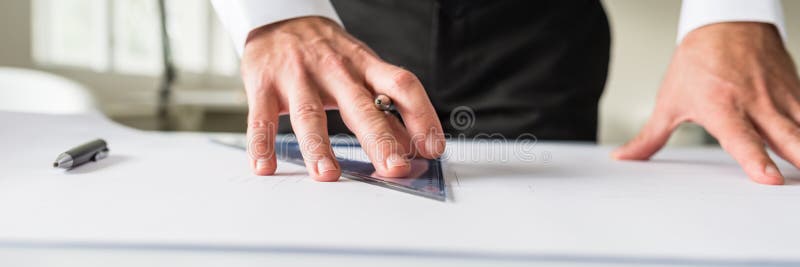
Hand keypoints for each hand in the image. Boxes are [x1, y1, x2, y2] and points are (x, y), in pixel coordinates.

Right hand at [241, 17, 444, 180]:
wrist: (279, 18)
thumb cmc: (325, 53)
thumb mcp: (361, 71)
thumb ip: (384, 107)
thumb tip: (410, 145)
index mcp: (364, 66)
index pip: (402, 86)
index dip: (421, 115)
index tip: (433, 146)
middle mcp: (335, 70)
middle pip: (361, 106)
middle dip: (379, 139)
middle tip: (393, 168)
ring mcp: (298, 77)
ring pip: (310, 114)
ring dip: (319, 147)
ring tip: (328, 175)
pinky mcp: (265, 84)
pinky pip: (263, 118)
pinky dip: (263, 143)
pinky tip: (266, 165)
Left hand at [612, 22, 799, 184]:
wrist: (724, 24)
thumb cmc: (698, 62)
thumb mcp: (669, 101)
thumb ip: (650, 137)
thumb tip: (624, 157)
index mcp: (721, 108)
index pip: (741, 139)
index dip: (755, 160)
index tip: (769, 178)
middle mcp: (754, 104)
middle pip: (785, 136)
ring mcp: (779, 97)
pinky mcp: (795, 90)